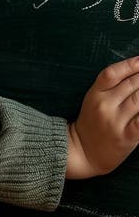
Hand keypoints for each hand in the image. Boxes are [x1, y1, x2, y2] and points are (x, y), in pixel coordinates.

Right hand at [66, 56, 138, 178]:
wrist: (84, 151)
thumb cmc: (92, 123)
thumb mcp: (93, 100)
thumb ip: (110, 87)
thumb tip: (134, 73)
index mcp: (95, 94)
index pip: (112, 73)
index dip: (128, 65)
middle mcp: (104, 106)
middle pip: (129, 85)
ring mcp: (115, 122)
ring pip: (138, 100)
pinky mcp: (126, 137)